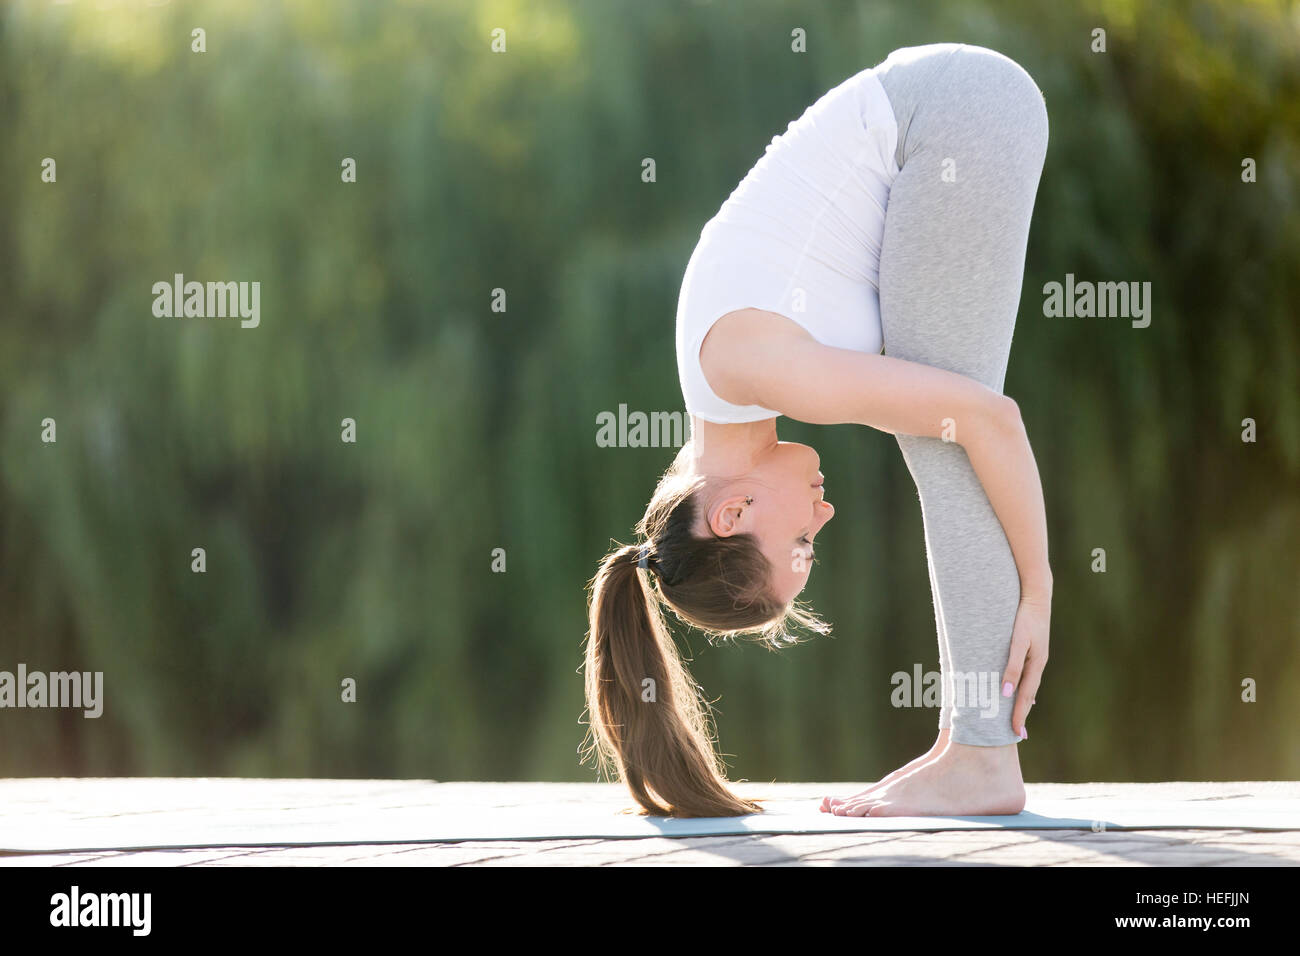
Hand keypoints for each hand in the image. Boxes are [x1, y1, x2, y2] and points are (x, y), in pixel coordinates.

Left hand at [1001, 592, 1050, 738]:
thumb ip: (1011, 666)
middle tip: (1018, 732)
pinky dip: (1023, 687)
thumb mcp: (1017, 642)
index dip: (1019, 714)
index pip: (1025, 696)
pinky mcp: (1032, 650)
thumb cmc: (1025, 618)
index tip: (1016, 732)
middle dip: (1022, 712)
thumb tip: (1005, 691)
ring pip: (1028, 685)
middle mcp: (1037, 663)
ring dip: (1022, 701)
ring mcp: (1036, 657)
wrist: (1037, 596)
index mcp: (1035, 664)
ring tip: (1017, 716)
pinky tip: (1019, 690)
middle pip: (1029, 694)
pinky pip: (1027, 674)